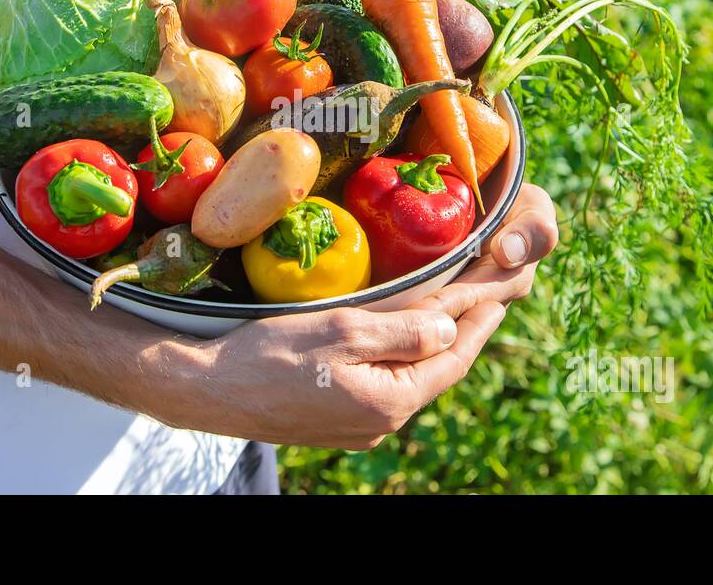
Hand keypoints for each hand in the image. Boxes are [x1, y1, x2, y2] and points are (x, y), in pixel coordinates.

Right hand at [165, 185, 557, 449]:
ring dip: (438, 343)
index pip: (454, 354)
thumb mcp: (340, 333)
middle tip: (496, 293)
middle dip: (469, 329)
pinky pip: (388, 383)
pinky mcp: (337, 417)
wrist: (206, 390)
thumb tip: (450, 328)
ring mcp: (359, 423)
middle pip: (439, 368)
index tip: (506, 288)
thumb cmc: (268, 356)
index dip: (483, 319)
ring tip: (462, 311)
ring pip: (414, 376)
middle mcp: (382, 420)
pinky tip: (406, 338)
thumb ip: (401, 332)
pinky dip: (406, 355)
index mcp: (390, 401)